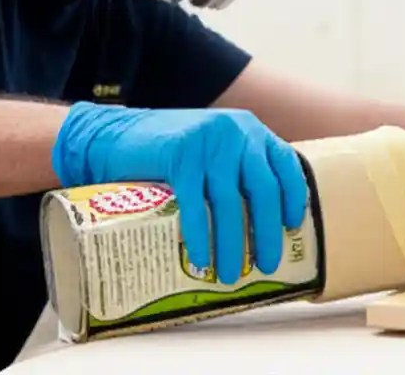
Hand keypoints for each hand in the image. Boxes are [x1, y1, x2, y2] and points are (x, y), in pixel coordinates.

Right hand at [52, 102, 308, 283]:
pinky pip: (196, 205)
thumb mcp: (212, 149)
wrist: (111, 136)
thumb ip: (236, 168)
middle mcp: (235, 132)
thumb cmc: (166, 152)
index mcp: (249, 129)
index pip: (286, 164)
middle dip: (266, 233)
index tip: (292, 227)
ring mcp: (208, 142)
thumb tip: (262, 222)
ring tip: (230, 274)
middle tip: (266, 265)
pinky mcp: (180, 156)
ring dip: (232, 244)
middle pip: (262, 189)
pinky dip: (200, 236)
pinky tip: (200, 259)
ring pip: (230, 203)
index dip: (293, 197)